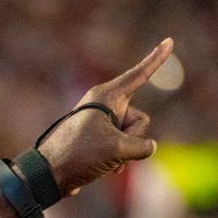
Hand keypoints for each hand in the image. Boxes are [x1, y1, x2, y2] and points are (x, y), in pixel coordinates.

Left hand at [36, 38, 172, 196]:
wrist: (49, 175)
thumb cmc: (79, 155)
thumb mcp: (117, 150)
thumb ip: (142, 146)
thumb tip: (148, 148)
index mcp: (106, 96)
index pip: (138, 75)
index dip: (156, 59)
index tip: (169, 41)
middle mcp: (105, 106)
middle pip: (140, 119)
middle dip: (132, 137)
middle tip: (106, 147)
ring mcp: (103, 124)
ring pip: (132, 137)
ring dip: (124, 153)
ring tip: (100, 159)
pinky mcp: (100, 140)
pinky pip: (123, 147)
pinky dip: (118, 159)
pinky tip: (104, 168)